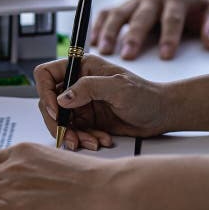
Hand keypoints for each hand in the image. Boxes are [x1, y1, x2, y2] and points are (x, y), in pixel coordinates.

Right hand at [35, 55, 170, 149]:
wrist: (163, 115)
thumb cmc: (146, 95)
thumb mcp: (118, 88)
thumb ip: (89, 88)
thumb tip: (62, 98)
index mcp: (80, 67)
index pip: (46, 74)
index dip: (45, 92)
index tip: (57, 111)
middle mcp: (76, 84)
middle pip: (49, 102)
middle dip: (58, 122)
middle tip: (70, 136)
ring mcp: (80, 103)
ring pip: (60, 121)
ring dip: (72, 134)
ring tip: (92, 142)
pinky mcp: (86, 119)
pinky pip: (73, 131)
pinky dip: (83, 139)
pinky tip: (101, 140)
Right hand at [91, 0, 208, 59]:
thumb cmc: (193, 7)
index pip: (172, 18)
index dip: (169, 37)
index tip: (165, 56)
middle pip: (141, 16)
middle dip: (134, 36)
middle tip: (128, 56)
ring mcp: (134, 0)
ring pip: (118, 14)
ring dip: (110, 32)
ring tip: (104, 50)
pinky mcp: (122, 5)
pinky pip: (105, 13)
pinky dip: (97, 26)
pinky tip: (93, 41)